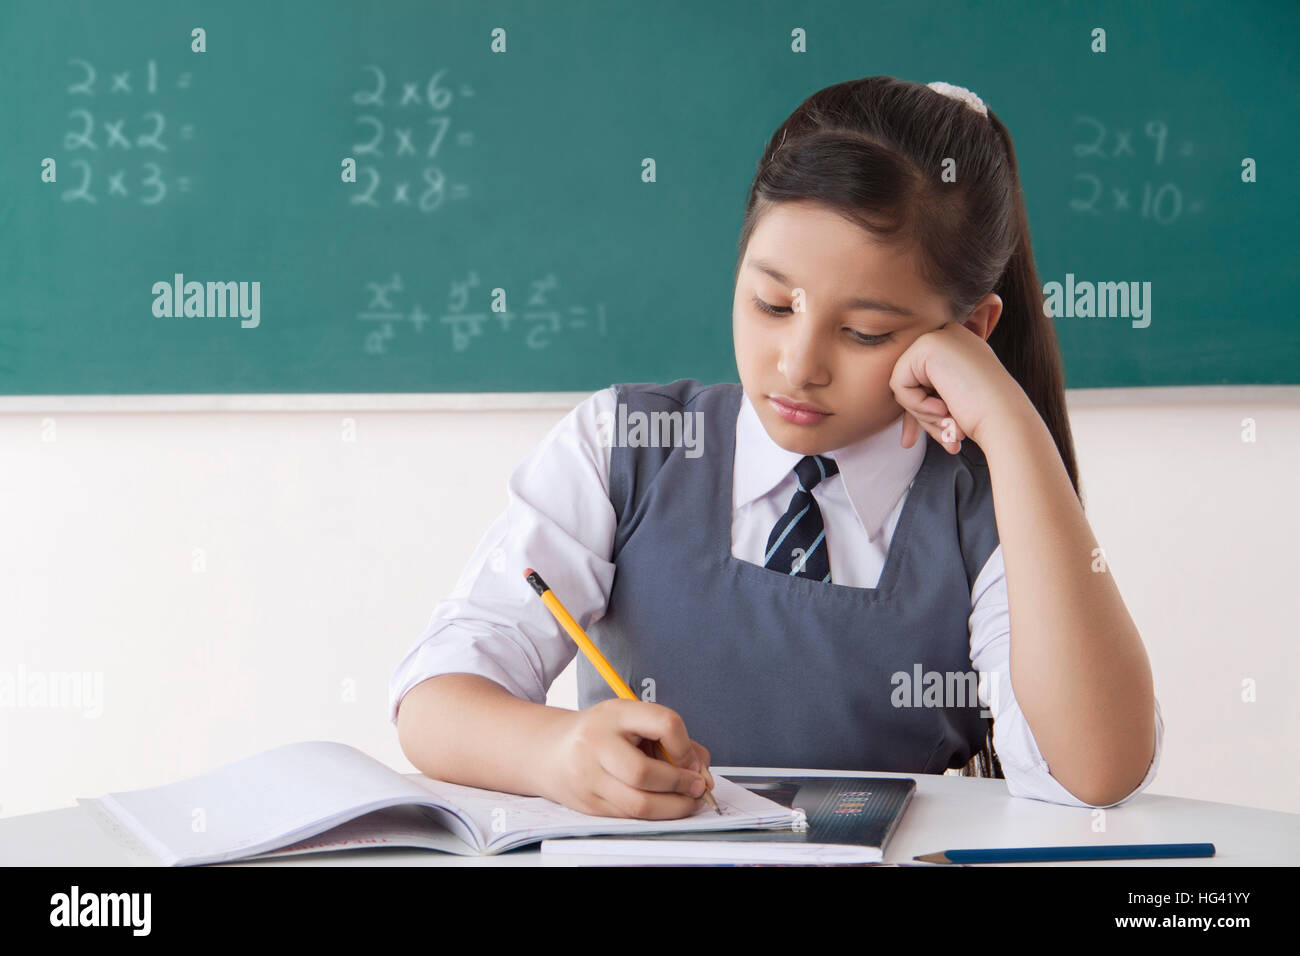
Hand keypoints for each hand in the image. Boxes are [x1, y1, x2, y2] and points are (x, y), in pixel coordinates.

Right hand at [541, 699, 714, 818]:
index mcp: (615, 714)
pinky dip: (655, 814)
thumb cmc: (602, 733)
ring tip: (686, 801)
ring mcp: (588, 777)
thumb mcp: (633, 720)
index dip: (685, 746)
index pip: (663, 723)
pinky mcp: (589, 804)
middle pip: (645, 773)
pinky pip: (630, 816)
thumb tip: (703, 770)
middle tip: (696, 787)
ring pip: (638, 804)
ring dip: (673, 807)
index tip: (691, 759)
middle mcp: (596, 744)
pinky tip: (663, 805)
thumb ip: (672, 739)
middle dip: (680, 784)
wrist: (550, 751)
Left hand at [888, 320, 1024, 452]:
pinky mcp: (927, 345)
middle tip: (949, 438)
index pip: (923, 380)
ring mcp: (939, 336)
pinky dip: (916, 405)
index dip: (924, 411)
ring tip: (950, 425)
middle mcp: (950, 336)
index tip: (936, 439)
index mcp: (959, 348)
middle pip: (911, 381)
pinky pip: (899, 384)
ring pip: (903, 383)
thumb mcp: (952, 403)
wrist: (1006, 420)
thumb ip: (928, 395)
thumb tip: (898, 401)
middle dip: (922, 416)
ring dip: (922, 413)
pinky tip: (944, 409)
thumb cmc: (985, 418)